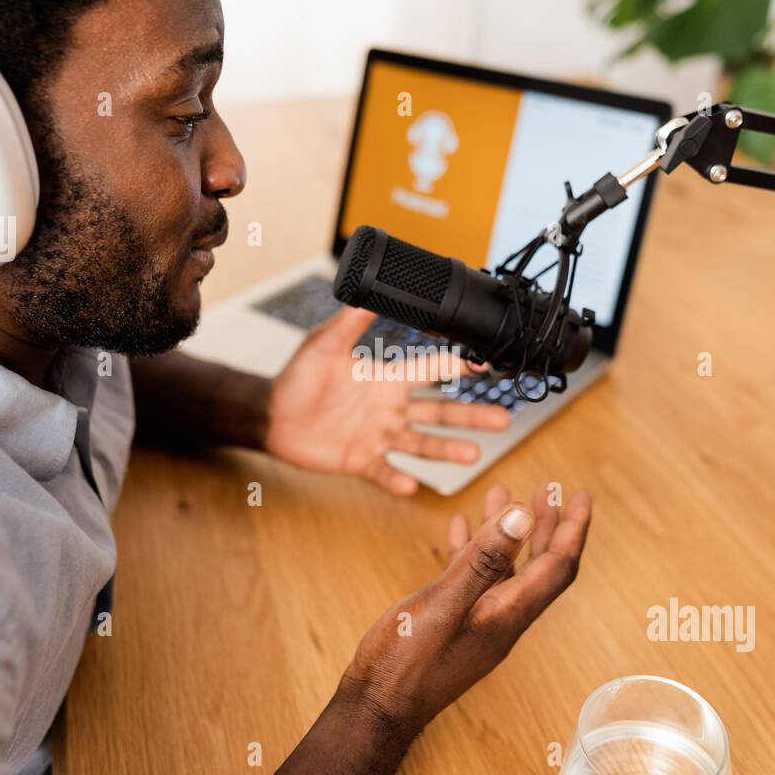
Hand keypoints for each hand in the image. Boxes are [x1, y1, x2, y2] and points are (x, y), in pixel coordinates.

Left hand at [265, 306, 510, 494]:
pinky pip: (384, 472)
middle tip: (503, 418)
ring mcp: (379, 436)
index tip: (484, 364)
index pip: (431, 371)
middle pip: (440, 412)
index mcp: (387, 379)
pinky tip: (410, 486)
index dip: (457, 366)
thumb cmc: (297, 379)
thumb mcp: (323, 345)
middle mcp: (390, 408)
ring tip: (473, 455)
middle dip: (472, 416)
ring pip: (422, 445)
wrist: (271, 416)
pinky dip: (397, 481)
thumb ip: (348, 322)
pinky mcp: (362, 460)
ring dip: (447, 450)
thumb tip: (365, 289)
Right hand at [336, 482, 592, 736]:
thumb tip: (523, 516)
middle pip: (539, 566)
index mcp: (507, 614)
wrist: (376, 708)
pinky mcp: (454, 624)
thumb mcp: (443, 603)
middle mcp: (501, 619)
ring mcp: (478, 623)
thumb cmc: (406, 664)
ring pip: (505, 569)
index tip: (580, 496)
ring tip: (501, 495)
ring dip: (508, 533)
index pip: (556, 566)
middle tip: (549, 490)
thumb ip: (482, 560)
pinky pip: (473, 580)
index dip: (572, 529)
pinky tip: (458, 528)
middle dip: (548, 526)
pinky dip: (472, 551)